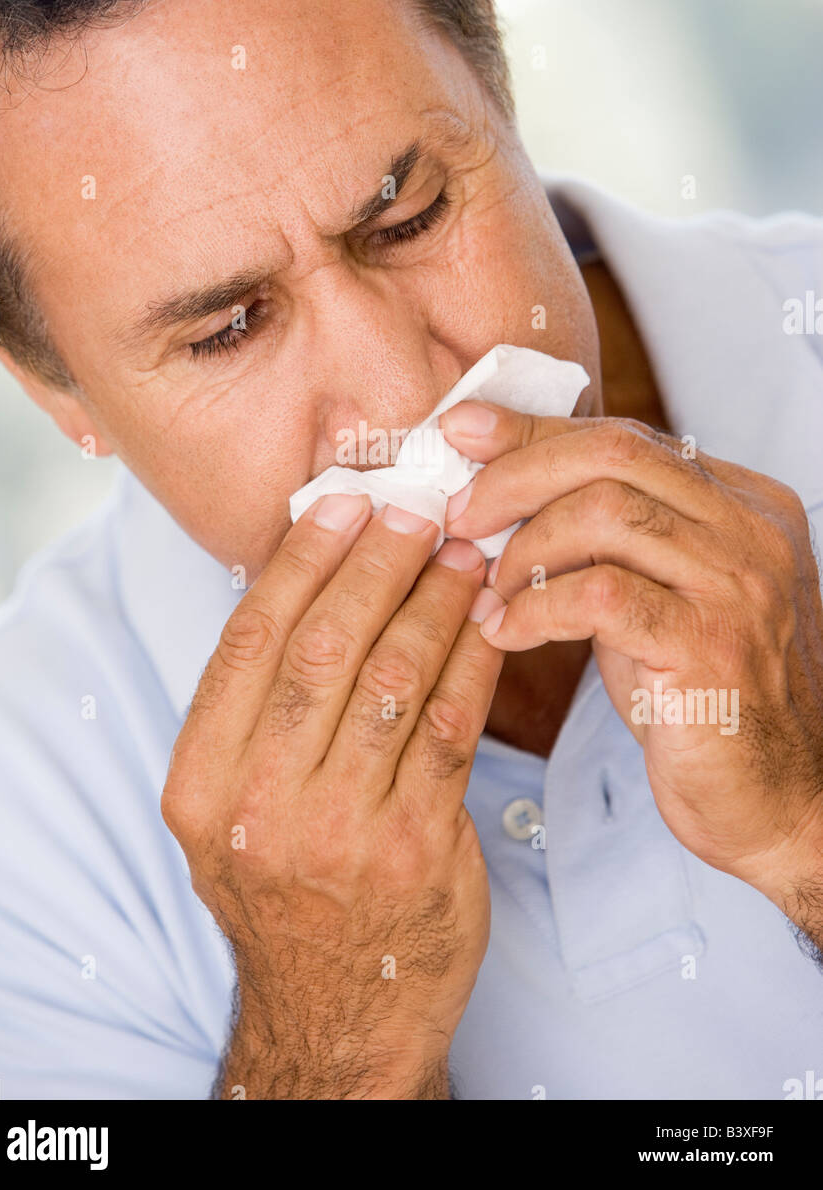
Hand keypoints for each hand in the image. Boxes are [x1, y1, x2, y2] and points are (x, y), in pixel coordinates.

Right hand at [161, 493, 503, 1098]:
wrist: (338, 1017)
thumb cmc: (291, 891)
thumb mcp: (233, 812)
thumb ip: (257, 712)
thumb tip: (303, 579)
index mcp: (201, 780)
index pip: (251, 638)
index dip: (303, 559)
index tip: (344, 503)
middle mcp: (257, 803)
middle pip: (324, 645)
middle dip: (379, 563)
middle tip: (419, 512)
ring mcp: (337, 830)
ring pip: (393, 675)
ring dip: (436, 602)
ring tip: (465, 555)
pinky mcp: (415, 847)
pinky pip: (452, 724)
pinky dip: (474, 660)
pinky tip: (490, 623)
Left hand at [441, 401, 822, 942]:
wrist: (775, 803)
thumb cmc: (698, 699)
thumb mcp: (652, 594)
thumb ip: (604, 537)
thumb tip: (499, 481)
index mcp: (742, 504)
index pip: (625, 437)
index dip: (536, 431)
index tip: (463, 431)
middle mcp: (751, 531)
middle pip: (613, 455)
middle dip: (516, 474)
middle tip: (458, 513)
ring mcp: (739, 586)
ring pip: (604, 512)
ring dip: (522, 547)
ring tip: (486, 589)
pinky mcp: (713, 646)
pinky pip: (599, 595)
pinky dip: (535, 608)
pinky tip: (505, 632)